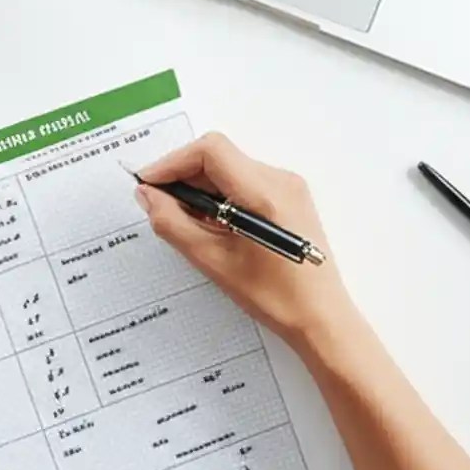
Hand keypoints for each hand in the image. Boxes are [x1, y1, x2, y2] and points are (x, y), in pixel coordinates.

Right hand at [135, 133, 353, 339]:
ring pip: (230, 169)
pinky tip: (213, 225)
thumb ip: (173, 223)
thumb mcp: (212, 261)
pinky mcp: (289, 197)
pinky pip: (245, 182)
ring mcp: (288, 187)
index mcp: (265, 194)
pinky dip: (221, 196)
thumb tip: (149, 196)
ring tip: (188, 222)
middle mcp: (281, 181)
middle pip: (219, 157)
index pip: (210, 151)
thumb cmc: (275, 298)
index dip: (172, 162)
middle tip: (161, 205)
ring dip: (201, 188)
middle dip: (184, 176)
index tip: (149, 183)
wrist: (321, 317)